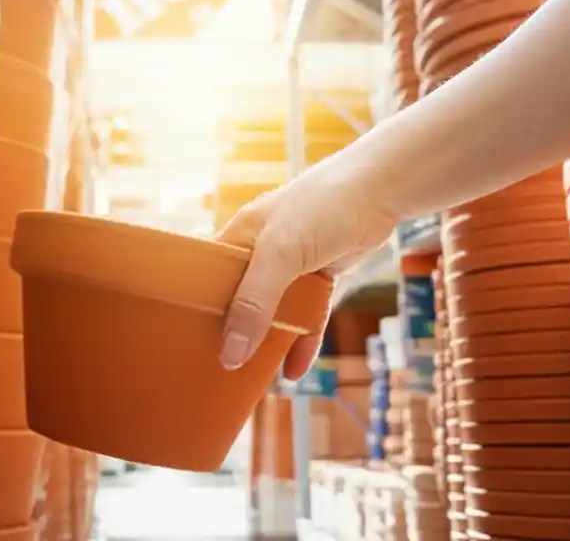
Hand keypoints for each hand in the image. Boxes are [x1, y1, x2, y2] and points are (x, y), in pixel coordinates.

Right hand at [216, 152, 395, 377]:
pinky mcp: (320, 276)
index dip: (198, 309)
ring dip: (267, 342)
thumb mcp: (280, 253)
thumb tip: (230, 352)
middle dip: (233, 333)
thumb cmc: (322, 207)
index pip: (208, 278)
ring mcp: (293, 265)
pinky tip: (296, 369)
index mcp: (240, 237)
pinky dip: (302, 341)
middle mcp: (262, 251)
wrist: (380, 190)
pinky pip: (307, 316)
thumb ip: (254, 301)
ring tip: (253, 378)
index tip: (189, 344)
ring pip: (274, 312)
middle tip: (220, 370)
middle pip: (240, 300)